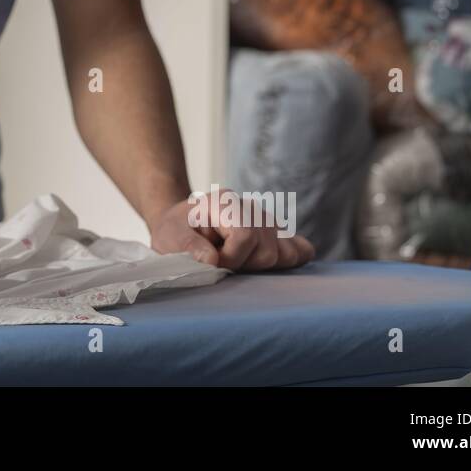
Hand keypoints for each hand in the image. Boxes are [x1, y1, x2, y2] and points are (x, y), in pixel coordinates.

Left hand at [148, 187, 315, 271]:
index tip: (213, 264)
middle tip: (223, 263)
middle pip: (269, 250)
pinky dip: (289, 262)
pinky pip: (301, 250)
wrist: (180, 224)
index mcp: (225, 202)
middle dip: (245, 266)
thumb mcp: (169, 236)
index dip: (231, 259)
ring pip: (287, 254)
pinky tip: (265, 267)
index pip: (246, 236)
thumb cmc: (174, 231)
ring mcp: (267, 221)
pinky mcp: (277, 235)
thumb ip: (187, 246)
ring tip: (238, 262)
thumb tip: (211, 260)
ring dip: (262, 267)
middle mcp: (251, 208)